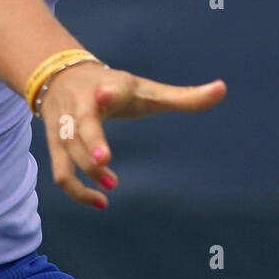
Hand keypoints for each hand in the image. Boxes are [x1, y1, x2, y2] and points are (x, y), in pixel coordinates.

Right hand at [38, 62, 226, 209]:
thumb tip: (223, 89)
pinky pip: (61, 173)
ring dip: (89, 171)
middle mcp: (81, 106)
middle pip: (82, 125)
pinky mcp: (55, 145)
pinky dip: (77, 192)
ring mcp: (64, 126)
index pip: (107, 90)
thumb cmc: (114, 87)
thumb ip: (184, 96)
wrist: (62, 76)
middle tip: (107, 160)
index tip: (105, 95)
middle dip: (91, 141)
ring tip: (113, 185)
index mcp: (107, 88)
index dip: (106, 93)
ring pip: (69, 151)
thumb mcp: (146, 90)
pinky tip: (100, 203)